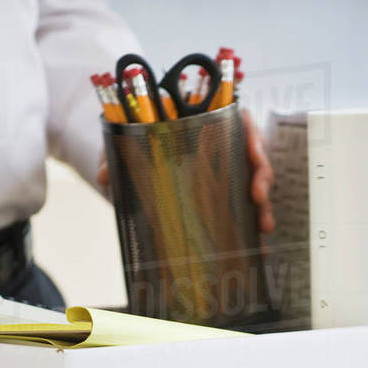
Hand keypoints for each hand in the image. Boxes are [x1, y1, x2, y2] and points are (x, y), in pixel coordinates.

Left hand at [94, 107, 275, 233]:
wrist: (132, 168)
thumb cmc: (134, 148)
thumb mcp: (123, 146)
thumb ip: (113, 154)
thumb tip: (104, 176)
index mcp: (205, 122)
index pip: (240, 121)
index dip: (253, 136)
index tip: (254, 154)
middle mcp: (223, 145)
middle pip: (255, 154)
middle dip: (262, 176)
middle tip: (258, 197)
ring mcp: (228, 172)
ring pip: (256, 184)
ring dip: (263, 206)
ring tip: (263, 227)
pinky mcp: (226, 197)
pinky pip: (246, 210)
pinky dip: (252, 228)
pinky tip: (258, 247)